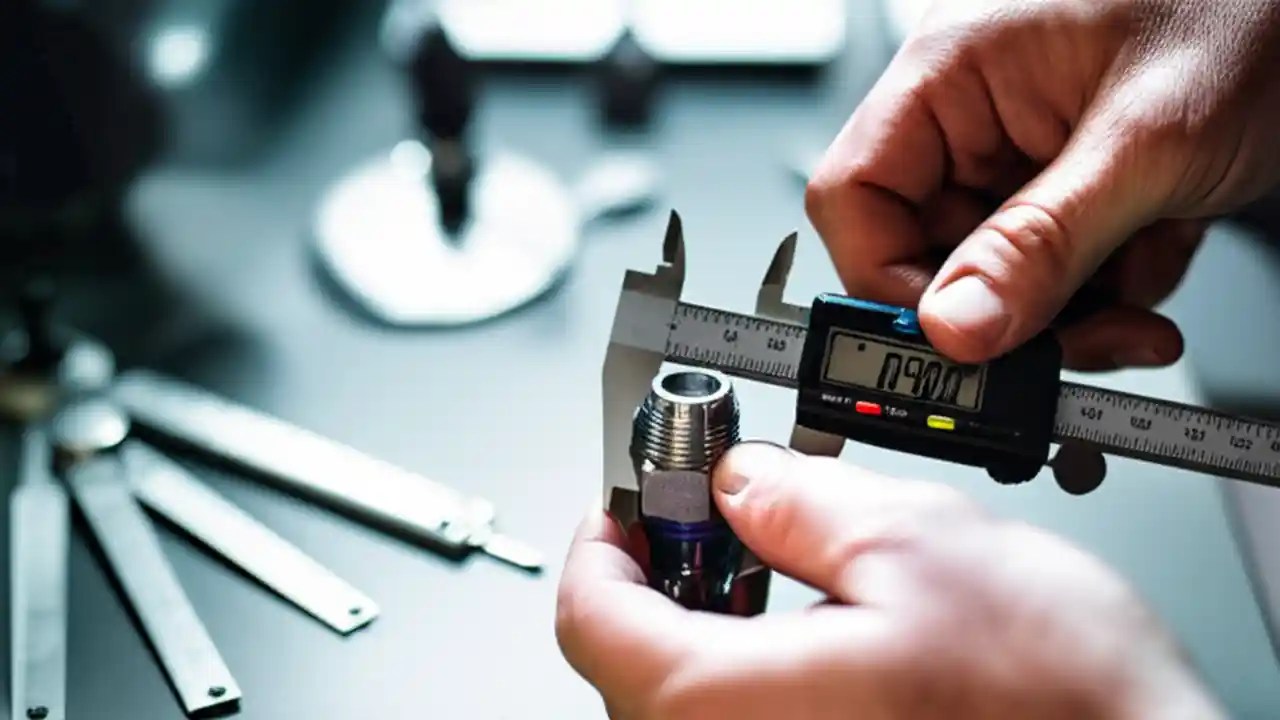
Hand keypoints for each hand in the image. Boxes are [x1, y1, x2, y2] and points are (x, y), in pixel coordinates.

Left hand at [556, 442, 1223, 718]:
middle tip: (718, 516)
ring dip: (716, 622)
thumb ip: (798, 500)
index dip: (604, 539)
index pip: (592, 617)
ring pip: (693, 699)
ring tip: (784, 567)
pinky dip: (760, 673)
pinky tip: (819, 633)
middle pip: (636, 661)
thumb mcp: (915, 543)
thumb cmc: (1060, 702)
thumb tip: (744, 481)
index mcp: (722, 706)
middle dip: (670, 572)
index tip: (632, 499)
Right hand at [805, 0, 1279, 369]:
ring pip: (994, 275)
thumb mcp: (1145, 141)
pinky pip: (1048, 265)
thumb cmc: (1249, 5)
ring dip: (1070, 306)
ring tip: (1140, 282)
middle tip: (1077, 342)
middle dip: (1007, 311)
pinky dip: (1104, 283)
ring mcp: (1015, 147)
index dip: (888, 284)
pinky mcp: (1061, 179)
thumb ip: (1042, 243)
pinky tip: (1155, 248)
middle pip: (926, 250)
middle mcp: (970, 112)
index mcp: (951, 72)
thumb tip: (953, 328)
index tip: (954, 343)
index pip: (857, 199)